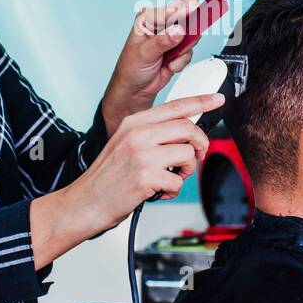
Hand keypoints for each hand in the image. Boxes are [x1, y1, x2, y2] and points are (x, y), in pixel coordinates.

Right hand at [30, 93, 223, 267]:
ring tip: (170, 177)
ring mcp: (141, 155)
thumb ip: (152, 133)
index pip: (175, 106)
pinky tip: (158, 192)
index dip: (201, 101)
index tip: (217, 100)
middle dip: (200, 144)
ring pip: (187, 154)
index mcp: (133, 122)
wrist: (84, 203)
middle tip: (195, 156)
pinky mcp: (145, 177)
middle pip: (188, 128)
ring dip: (186, 171)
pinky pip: (178, 182)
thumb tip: (184, 130)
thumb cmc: (106, 177)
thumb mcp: (125, 143)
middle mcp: (137, 134)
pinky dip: (173, 191)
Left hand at [100, 0, 204, 134]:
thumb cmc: (131, 68)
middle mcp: (161, 24)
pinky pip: (190, 51)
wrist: (135, 89)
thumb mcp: (145, 53)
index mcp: (148, 18)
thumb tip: (178, 30)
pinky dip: (182, 60)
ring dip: (183, 50)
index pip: (171, 8)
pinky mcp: (179, 49)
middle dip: (188, 31)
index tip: (196, 8)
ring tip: (170, 58)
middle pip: (186, 17)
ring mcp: (172, 36)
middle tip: (187, 38)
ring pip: (191, 35)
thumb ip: (163, 41)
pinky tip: (169, 65)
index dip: (184, 8)